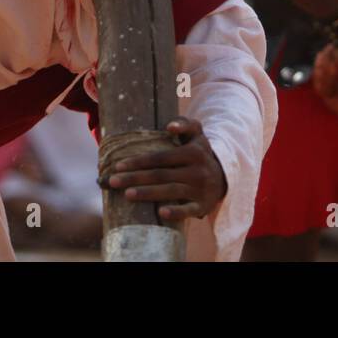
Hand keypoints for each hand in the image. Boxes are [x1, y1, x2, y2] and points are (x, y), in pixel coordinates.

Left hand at [105, 116, 226, 221]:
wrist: (224, 177)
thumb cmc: (200, 153)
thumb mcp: (197, 134)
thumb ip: (185, 124)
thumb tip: (170, 126)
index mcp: (193, 152)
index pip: (161, 157)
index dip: (139, 161)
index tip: (118, 166)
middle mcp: (197, 170)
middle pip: (161, 175)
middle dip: (135, 178)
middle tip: (113, 181)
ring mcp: (200, 189)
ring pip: (171, 191)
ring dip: (148, 193)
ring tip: (127, 194)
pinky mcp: (203, 205)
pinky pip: (189, 210)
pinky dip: (176, 212)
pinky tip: (161, 213)